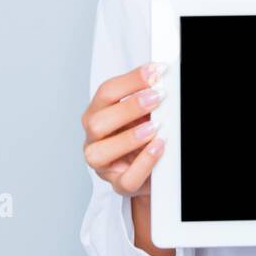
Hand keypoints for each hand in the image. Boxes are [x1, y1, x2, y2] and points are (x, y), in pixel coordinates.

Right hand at [82, 62, 166, 196]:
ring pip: (99, 153)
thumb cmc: (141, 136)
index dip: (131, 80)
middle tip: (157, 98)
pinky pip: (125, 179)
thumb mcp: (141, 112)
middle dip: (129, 108)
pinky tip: (158, 148)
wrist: (148, 169)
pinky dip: (143, 163)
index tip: (155, 72)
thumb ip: (146, 96)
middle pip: (97, 122)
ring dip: (129, 138)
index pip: (106, 92)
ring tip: (155, 127)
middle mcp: (94, 138)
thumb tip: (162, 76)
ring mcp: (102, 163)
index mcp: (97, 113)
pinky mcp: (118, 184)